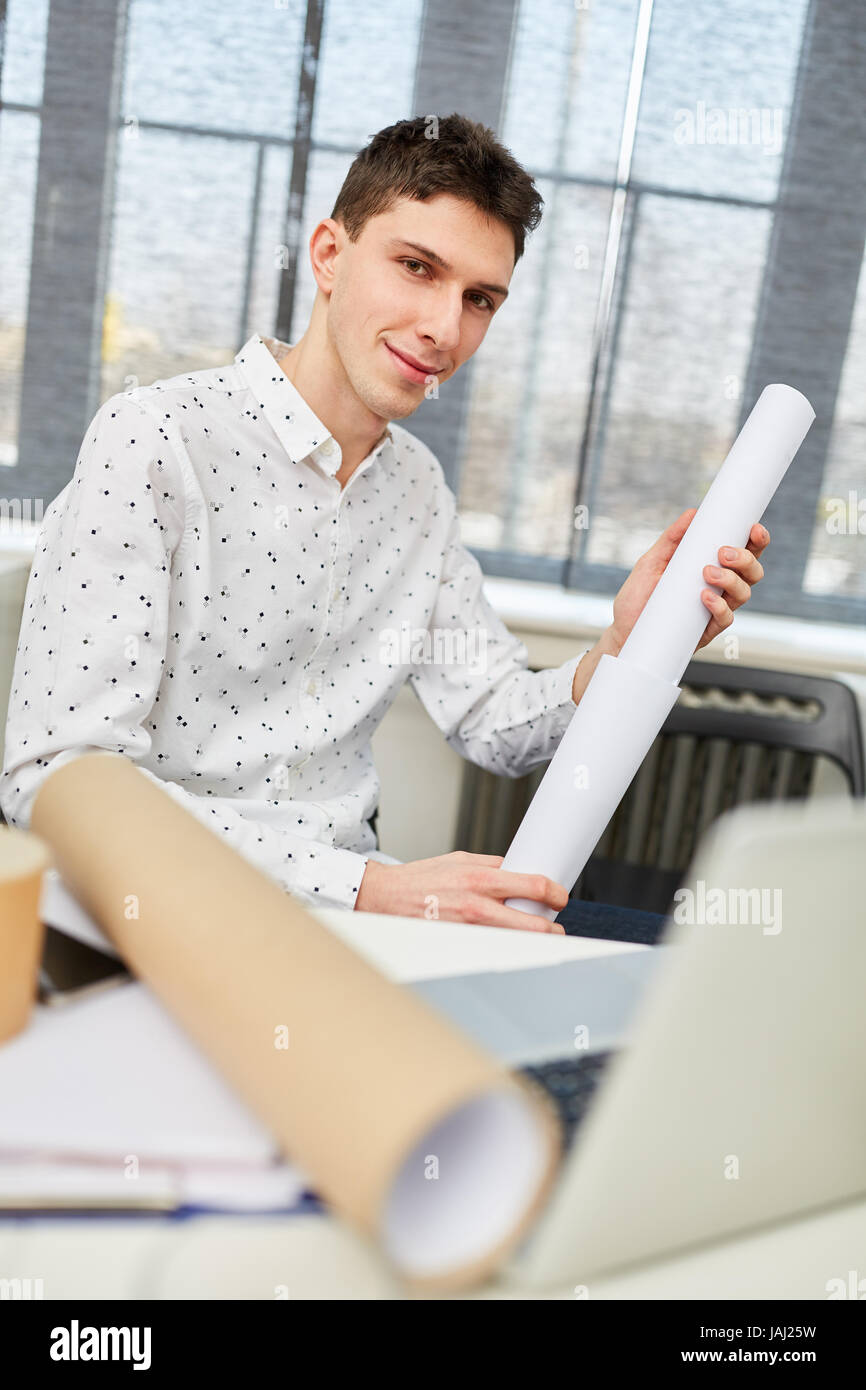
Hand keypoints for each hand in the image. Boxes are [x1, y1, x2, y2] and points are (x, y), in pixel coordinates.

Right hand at [354, 851, 568, 932]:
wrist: (385, 898)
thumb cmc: (421, 878)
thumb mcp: (460, 859)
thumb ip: (493, 865)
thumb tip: (520, 870)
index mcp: (481, 879)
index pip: (534, 886)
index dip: (556, 894)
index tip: (559, 897)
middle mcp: (478, 907)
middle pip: (535, 927)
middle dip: (552, 929)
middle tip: (553, 925)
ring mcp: (470, 932)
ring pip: (518, 944)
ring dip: (530, 941)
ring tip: (530, 933)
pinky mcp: (461, 947)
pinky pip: (494, 951)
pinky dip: (505, 947)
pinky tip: (503, 941)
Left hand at [609, 509, 769, 652]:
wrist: (622, 630)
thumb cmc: (638, 596)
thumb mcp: (651, 562)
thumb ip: (672, 539)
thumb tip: (692, 513)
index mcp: (713, 567)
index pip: (745, 552)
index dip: (756, 540)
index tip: (754, 528)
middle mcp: (720, 589)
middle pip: (752, 573)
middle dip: (745, 559)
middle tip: (723, 552)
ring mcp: (715, 610)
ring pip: (744, 593)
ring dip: (731, 580)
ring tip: (707, 572)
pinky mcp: (706, 631)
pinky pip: (726, 618)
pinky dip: (719, 606)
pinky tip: (704, 597)